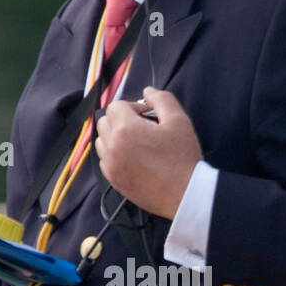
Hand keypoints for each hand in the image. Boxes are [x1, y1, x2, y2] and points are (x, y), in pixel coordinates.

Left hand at [93, 87, 201, 219]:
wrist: (184, 194)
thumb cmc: (182, 157)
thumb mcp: (179, 120)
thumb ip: (161, 99)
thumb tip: (147, 92)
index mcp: (125, 128)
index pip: (116, 106)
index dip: (133, 107)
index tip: (148, 116)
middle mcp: (112, 146)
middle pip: (104, 121)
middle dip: (120, 120)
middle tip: (142, 128)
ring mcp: (110, 165)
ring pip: (101, 141)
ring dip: (114, 137)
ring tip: (137, 144)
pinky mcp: (113, 180)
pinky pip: (105, 160)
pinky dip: (114, 155)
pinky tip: (134, 159)